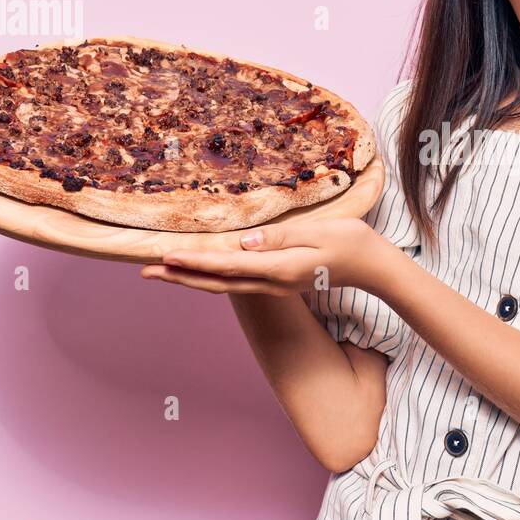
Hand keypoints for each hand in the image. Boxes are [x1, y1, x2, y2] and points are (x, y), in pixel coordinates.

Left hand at [140, 216, 385, 295]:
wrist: (374, 267)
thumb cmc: (352, 242)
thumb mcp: (320, 233)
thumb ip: (281, 237)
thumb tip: (244, 243)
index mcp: (280, 269)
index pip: (228, 266)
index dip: (194, 262)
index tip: (165, 256)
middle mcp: (273, 282)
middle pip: (217, 282)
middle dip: (180, 277)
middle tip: (145, 271)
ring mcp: (275, 285)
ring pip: (224, 286)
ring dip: (191, 280)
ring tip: (162, 272)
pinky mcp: (278, 282)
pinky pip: (237, 283)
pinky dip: (211, 278)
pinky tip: (200, 273)